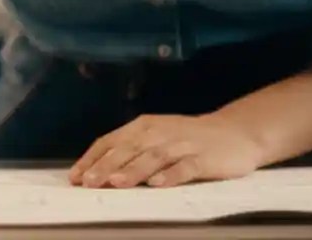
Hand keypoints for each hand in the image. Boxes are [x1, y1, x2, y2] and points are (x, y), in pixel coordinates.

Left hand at [68, 113, 265, 188]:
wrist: (236, 131)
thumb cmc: (189, 138)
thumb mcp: (156, 137)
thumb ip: (131, 151)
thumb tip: (97, 172)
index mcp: (144, 126)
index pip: (111, 141)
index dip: (92, 159)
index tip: (75, 177)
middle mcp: (160, 133)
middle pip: (128, 149)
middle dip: (106, 166)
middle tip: (88, 183)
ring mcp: (182, 145)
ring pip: (153, 157)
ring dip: (133, 170)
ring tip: (116, 183)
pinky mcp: (204, 158)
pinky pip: (185, 167)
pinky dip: (170, 175)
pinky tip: (158, 185)